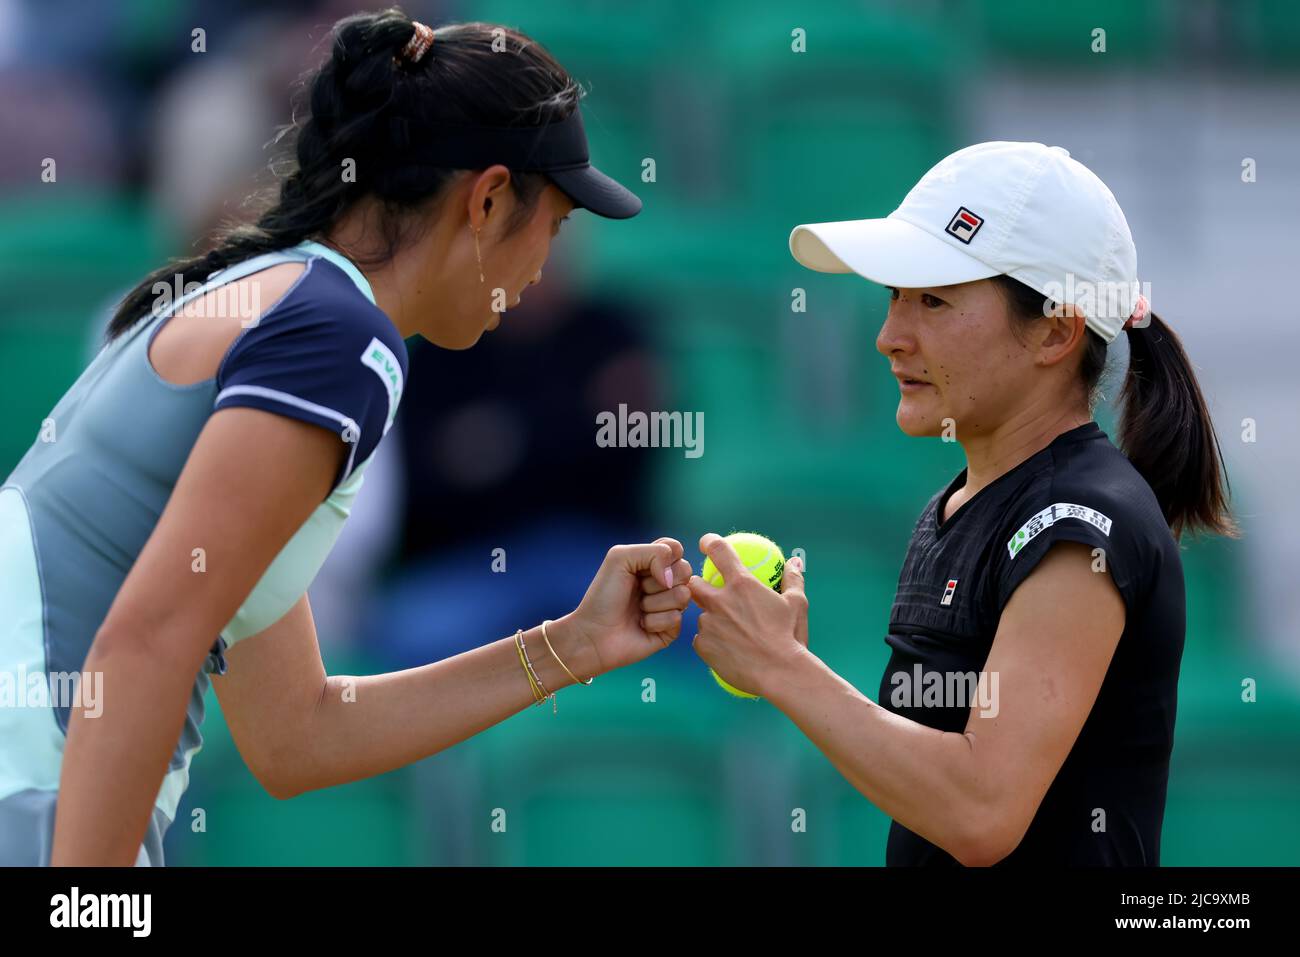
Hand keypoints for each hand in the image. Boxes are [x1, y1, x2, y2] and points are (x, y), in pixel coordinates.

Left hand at [570, 537, 693, 673]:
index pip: (676, 549)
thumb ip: (654, 552)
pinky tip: (641, 625)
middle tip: (639, 590)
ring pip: (683, 595)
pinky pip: (677, 618)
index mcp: (653, 564)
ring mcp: (670, 606)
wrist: (594, 633)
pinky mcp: (671, 629)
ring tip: (638, 609)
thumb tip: (672, 575)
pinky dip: (654, 621)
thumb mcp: (620, 558)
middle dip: (657, 582)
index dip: (664, 557)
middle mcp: (665, 583)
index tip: (642, 568)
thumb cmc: (603, 596)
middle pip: (685, 571)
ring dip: (654, 603)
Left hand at [687, 532, 809, 697]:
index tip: (707, 543)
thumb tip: (795, 562)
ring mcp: (708, 624)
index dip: (710, 543)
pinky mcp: (702, 645)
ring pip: (700, 616)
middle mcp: (719, 600)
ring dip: (710, 619)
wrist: (780, 673)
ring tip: (728, 632)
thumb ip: (793, 579)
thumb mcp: (796, 604)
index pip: (719, 551)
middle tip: (708, 592)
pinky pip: (701, 640)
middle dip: (696, 585)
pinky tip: (726, 649)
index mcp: (741, 584)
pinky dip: (711, 642)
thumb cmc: (790, 637)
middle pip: (694, 584)